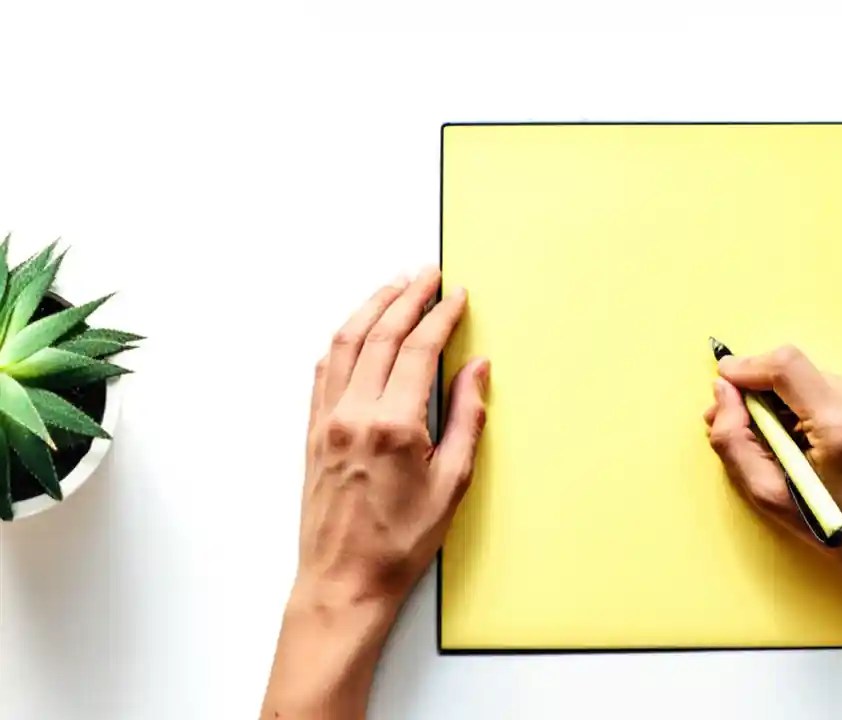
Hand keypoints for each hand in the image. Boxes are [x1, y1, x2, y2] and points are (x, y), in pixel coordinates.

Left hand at [297, 267, 487, 610]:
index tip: (457, 295)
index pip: (418, 350)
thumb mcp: (452, 483)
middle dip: (407, 297)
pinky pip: (325, 369)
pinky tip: (356, 328)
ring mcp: (327, 420)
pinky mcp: (312, 431)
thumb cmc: (399, 543)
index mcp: (392, 425)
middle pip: (380, 335)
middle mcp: (353, 413)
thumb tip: (476, 370)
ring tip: (393, 285)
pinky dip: (344, 338)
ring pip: (346, 343)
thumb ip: (466, 419)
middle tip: (427, 274)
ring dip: (371, 307)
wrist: (343, 580)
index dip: (440, 316)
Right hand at [703, 345, 841, 581]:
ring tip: (774, 440)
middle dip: (758, 388)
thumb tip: (722, 395)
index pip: (785, 366)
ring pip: (808, 376)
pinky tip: (802, 439)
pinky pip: (825, 387)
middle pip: (793, 368)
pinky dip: (804, 405)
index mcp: (841, 426)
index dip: (746, 368)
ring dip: (781, 399)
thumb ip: (735, 442)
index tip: (723, 382)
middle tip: (738, 422)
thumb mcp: (772, 498)